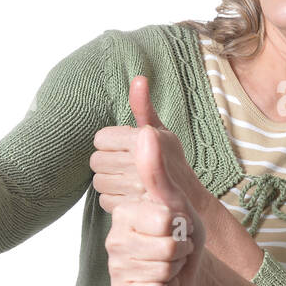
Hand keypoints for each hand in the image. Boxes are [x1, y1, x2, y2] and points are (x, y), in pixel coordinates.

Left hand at [91, 76, 204, 214]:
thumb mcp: (161, 131)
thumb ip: (143, 106)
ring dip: (110, 182)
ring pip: (99, 182)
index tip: (127, 149)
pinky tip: (130, 196)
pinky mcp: (133, 207)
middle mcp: (142, 160)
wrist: (189, 200)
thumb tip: (139, 78)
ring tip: (129, 181)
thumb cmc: (172, 162)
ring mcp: (137, 186)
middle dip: (108, 163)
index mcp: (144, 137)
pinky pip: (104, 200)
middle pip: (96, 161)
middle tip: (127, 166)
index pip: (100, 139)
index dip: (110, 144)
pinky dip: (114, 200)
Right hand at [106, 126, 206, 285]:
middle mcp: (113, 239)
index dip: (182, 225)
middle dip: (182, 249)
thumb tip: (145, 132)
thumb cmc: (183, 228)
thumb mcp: (175, 197)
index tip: (176, 224)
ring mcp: (115, 267)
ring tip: (170, 262)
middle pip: (167, 248)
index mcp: (123, 212)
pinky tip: (162, 282)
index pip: (166, 221)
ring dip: (176, 269)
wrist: (187, 266)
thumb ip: (156, 167)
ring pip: (163, 271)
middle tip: (176, 246)